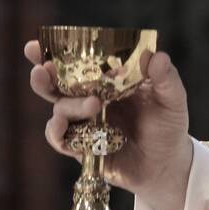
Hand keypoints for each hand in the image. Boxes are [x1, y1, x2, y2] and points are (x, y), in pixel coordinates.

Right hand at [25, 39, 192, 209]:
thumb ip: (165, 78)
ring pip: (60, 109)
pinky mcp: (81, 146)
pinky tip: (68, 127)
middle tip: (43, 69)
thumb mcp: (172, 99)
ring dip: (69, 105)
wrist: (168, 164)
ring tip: (93, 105)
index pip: (77, 62)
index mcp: (107, 80)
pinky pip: (60, 138)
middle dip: (43, 75)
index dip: (53, 51)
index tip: (36, 45)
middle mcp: (89, 98)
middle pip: (55, 84)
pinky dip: (59, 132)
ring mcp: (83, 122)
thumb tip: (156, 56)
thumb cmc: (168, 125)